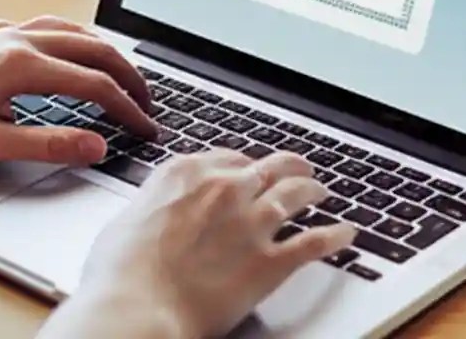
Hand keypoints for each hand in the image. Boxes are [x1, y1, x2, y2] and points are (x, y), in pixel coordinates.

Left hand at [0, 16, 154, 165]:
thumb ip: (48, 144)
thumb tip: (96, 146)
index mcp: (22, 65)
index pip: (95, 84)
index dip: (127, 108)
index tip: (145, 128)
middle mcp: (18, 40)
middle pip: (93, 48)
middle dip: (128, 74)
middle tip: (147, 101)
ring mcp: (3, 34)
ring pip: (71, 30)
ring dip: (103, 50)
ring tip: (122, 73)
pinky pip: (44, 26)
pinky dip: (71, 36)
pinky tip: (69, 48)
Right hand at [42, 150, 357, 338]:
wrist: (136, 309)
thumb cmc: (119, 274)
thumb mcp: (126, 222)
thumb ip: (154, 209)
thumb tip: (156, 216)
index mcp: (186, 174)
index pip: (229, 157)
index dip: (245, 165)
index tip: (250, 171)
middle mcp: (225, 189)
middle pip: (271, 166)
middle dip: (289, 166)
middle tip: (298, 170)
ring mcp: (251, 222)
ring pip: (299, 192)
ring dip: (315, 191)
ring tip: (322, 193)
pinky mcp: (270, 261)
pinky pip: (315, 242)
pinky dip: (335, 236)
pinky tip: (345, 234)